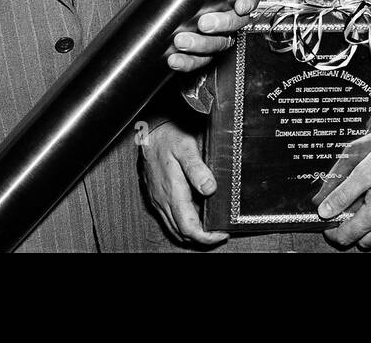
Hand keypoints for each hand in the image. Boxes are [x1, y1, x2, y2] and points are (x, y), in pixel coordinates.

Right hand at [138, 121, 225, 245]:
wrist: (149, 131)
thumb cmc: (168, 137)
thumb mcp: (186, 147)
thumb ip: (197, 168)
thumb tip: (210, 189)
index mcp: (172, 192)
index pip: (189, 228)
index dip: (207, 236)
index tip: (221, 233)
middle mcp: (163, 200)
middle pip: (182, 233)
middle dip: (202, 238)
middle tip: (219, 232)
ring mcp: (159, 200)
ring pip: (175, 228)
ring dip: (192, 233)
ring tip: (210, 227)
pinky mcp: (157, 197)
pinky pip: (169, 219)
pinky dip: (183, 224)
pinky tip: (195, 215)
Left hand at [165, 0, 258, 72]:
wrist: (171, 7)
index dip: (248, 2)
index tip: (240, 5)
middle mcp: (228, 16)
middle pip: (235, 23)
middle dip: (221, 24)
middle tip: (203, 23)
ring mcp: (218, 36)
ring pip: (219, 44)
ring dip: (201, 45)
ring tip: (181, 42)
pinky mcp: (203, 52)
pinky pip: (200, 61)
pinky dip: (188, 62)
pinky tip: (174, 60)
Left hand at [315, 132, 370, 250]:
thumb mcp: (362, 173)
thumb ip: (342, 194)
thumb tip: (324, 211)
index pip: (347, 236)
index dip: (334, 233)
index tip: (329, 225)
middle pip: (364, 243)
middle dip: (352, 234)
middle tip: (347, 218)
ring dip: (370, 236)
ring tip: (365, 219)